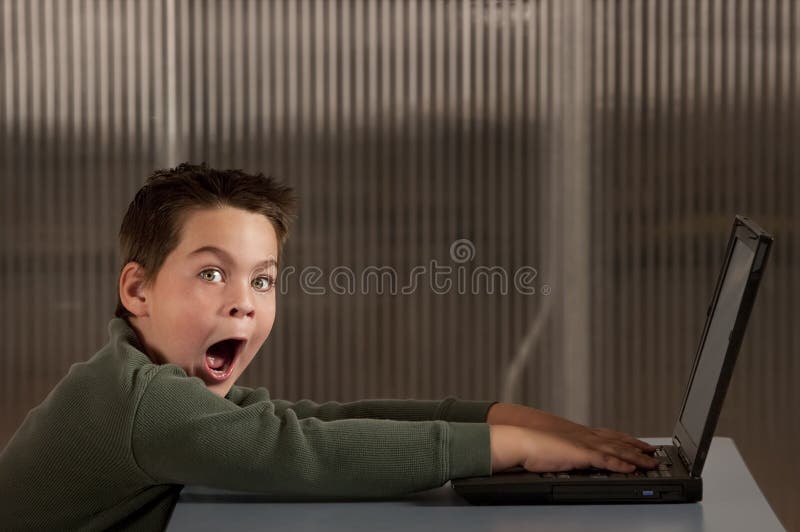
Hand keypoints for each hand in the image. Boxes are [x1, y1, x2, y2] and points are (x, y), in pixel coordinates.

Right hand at [490, 425, 659, 473]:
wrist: (523, 440)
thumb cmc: (533, 445)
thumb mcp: (556, 447)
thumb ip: (569, 451)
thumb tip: (573, 458)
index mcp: (580, 434)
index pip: (610, 436)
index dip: (627, 440)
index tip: (640, 444)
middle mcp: (586, 436)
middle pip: (618, 441)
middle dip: (638, 447)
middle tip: (654, 453)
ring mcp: (585, 444)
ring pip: (617, 450)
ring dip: (636, 457)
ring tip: (651, 463)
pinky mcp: (581, 454)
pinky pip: (606, 460)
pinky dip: (620, 463)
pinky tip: (631, 468)